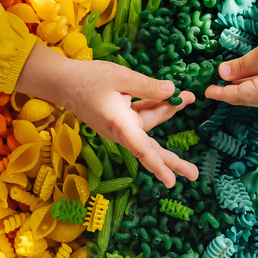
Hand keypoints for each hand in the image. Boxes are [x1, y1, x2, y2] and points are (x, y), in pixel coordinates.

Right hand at [15, 44, 197, 187]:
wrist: (62, 81)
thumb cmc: (88, 79)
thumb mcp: (121, 76)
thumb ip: (148, 86)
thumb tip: (173, 91)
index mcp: (119, 124)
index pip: (142, 149)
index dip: (158, 165)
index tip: (171, 181)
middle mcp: (120, 131)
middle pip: (150, 149)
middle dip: (173, 160)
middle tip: (195, 174)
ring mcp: (120, 128)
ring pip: (149, 126)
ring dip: (167, 112)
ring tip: (189, 99)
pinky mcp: (119, 121)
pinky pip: (141, 118)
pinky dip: (154, 107)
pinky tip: (169, 96)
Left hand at [205, 0, 257, 106]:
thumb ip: (243, 65)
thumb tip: (222, 74)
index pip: (241, 95)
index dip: (222, 94)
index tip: (206, 91)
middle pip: (249, 100)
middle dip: (231, 93)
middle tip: (214, 86)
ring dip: (242, 90)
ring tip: (228, 80)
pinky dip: (254, 87)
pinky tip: (247, 77)